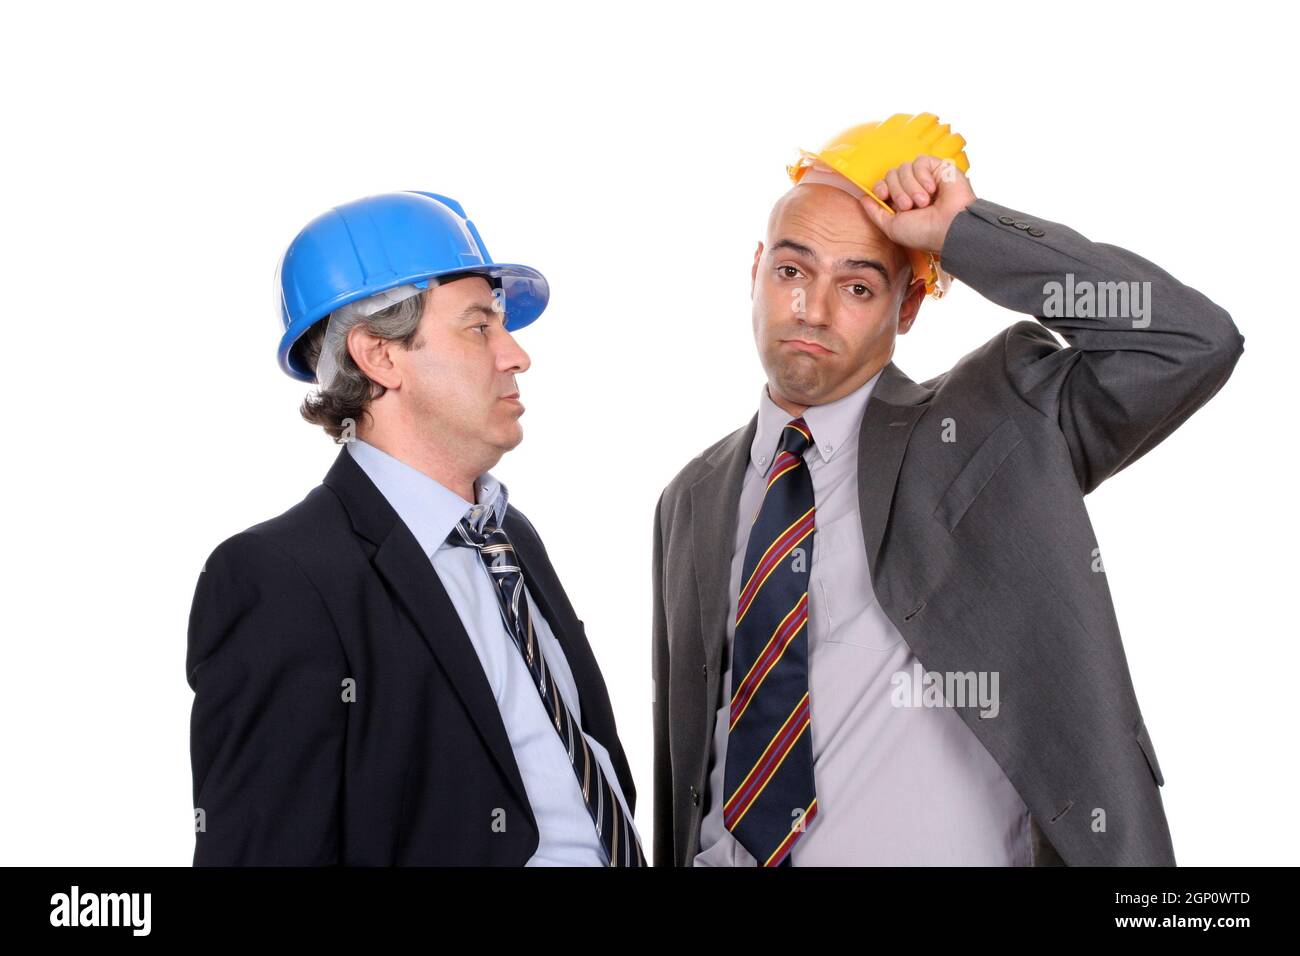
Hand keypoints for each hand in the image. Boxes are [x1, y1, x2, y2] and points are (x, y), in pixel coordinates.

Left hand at [859, 155, 976, 255]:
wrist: (949, 228)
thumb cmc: (924, 233)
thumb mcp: (891, 227)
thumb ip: (875, 213)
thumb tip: (863, 198)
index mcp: (902, 202)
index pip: (883, 184)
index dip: (881, 188)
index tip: (884, 196)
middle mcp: (913, 189)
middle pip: (891, 175)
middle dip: (897, 191)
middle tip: (910, 206)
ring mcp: (926, 178)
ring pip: (904, 168)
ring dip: (911, 187)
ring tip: (923, 202)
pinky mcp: (939, 168)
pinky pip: (919, 162)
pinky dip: (922, 176)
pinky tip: (932, 189)